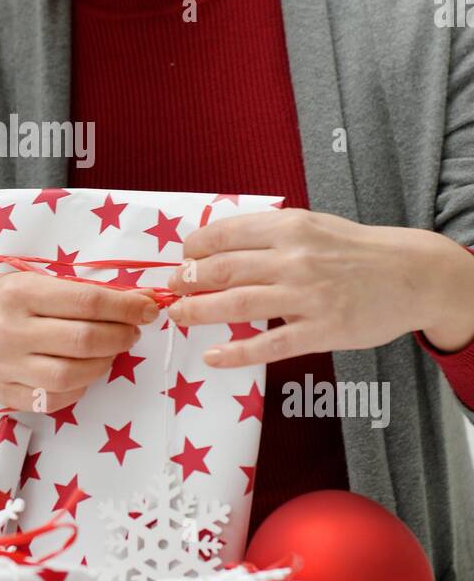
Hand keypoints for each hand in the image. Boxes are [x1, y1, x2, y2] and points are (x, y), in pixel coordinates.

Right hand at [0, 271, 158, 419]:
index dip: (126, 306)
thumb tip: (135, 300)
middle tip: (132, 331)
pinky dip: (81, 386)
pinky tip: (85, 371)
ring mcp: (7, 367)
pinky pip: (57, 398)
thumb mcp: (27, 282)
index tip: (148, 308)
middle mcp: (11, 331)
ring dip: (105, 364)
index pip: (86, 301)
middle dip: (121, 336)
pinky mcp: (7, 395)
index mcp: (19, 293)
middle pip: (84, 340)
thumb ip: (73, 291)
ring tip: (111, 351)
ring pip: (74, 374)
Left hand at [164, 207, 473, 367]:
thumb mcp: (312, 225)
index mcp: (290, 227)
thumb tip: (217, 243)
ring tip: (178, 315)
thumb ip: (270, 233)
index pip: (226, 234)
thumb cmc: (355, 250)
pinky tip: (212, 355)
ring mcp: (307, 297)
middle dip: (187, 280)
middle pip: (223, 270)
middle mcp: (294, 259)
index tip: (181, 257)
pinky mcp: (321, 331)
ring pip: (238, 305)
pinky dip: (234, 352)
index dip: (194, 248)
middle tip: (170, 289)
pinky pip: (268, 345)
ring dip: (199, 311)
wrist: (411, 275)